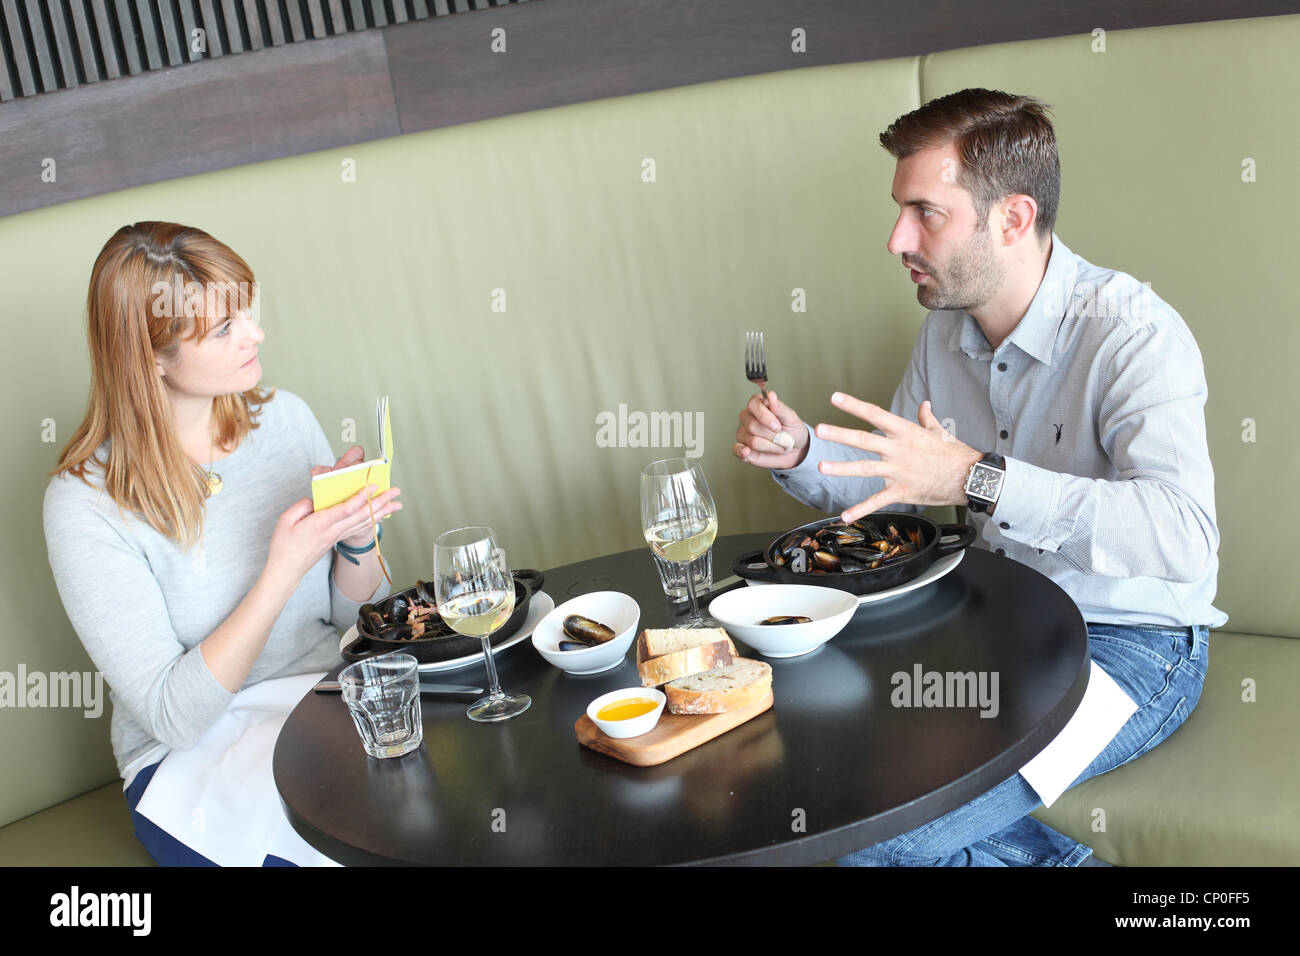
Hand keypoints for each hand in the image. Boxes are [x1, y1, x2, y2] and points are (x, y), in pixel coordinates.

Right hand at [266, 449, 402, 582]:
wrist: (287, 570)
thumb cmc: (284, 545)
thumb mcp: (286, 520)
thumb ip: (303, 506)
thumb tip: (317, 499)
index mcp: (321, 524)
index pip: (346, 509)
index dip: (361, 497)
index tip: (374, 486)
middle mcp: (333, 531)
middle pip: (361, 514)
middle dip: (381, 501)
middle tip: (396, 492)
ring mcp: (337, 536)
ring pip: (364, 522)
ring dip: (382, 511)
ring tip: (397, 503)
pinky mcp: (337, 539)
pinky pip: (359, 528)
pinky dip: (372, 520)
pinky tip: (381, 515)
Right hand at [733, 390, 809, 469]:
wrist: (795, 449)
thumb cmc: (792, 430)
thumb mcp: (791, 418)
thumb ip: (780, 407)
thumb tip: (771, 395)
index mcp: (758, 406)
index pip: (753, 405)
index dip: (765, 417)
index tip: (778, 426)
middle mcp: (747, 418)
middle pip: (752, 426)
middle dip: (772, 435)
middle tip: (782, 438)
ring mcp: (743, 434)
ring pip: (752, 441)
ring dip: (770, 446)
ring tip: (777, 445)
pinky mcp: (742, 449)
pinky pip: (737, 450)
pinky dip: (742, 452)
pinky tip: (748, 452)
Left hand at [813, 393, 982, 522]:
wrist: (971, 477)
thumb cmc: (955, 453)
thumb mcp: (939, 431)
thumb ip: (927, 418)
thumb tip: (924, 404)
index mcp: (906, 432)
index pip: (876, 414)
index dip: (854, 406)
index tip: (835, 398)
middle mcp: (899, 450)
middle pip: (864, 440)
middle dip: (841, 434)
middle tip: (820, 430)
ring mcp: (899, 472)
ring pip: (865, 469)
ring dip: (842, 468)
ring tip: (822, 467)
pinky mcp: (902, 491)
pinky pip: (877, 502)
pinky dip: (860, 510)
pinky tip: (844, 516)